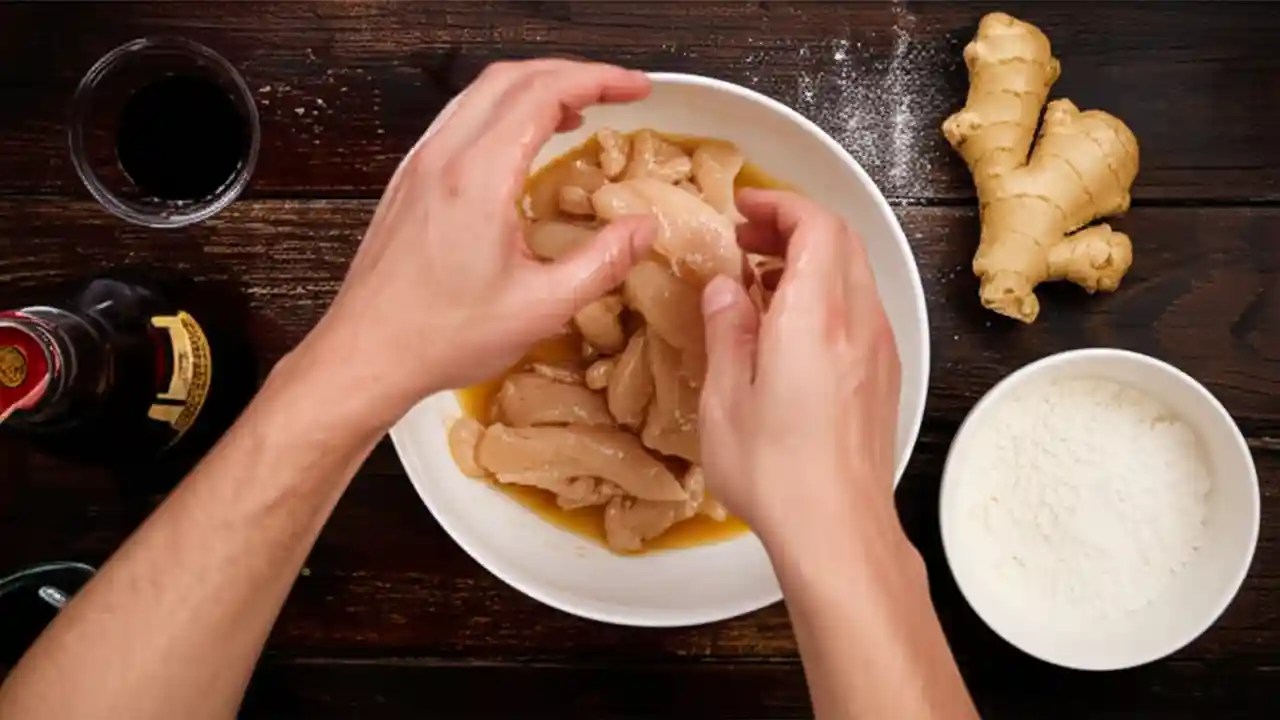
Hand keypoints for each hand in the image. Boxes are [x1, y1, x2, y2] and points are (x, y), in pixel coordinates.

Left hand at [295, 60, 655, 427]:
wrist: (365, 354)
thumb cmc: (442, 336)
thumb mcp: (541, 307)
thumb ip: (602, 262)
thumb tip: (644, 229)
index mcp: (477, 177)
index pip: (543, 93)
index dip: (598, 80)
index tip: (635, 88)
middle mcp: (443, 157)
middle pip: (511, 78)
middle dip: (571, 74)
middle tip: (616, 91)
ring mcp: (419, 166)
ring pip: (480, 93)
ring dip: (534, 88)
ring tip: (578, 109)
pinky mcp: (408, 183)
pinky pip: (458, 120)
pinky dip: (501, 111)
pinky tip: (521, 141)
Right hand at [697, 189, 902, 541]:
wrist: (838, 531)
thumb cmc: (777, 474)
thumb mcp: (726, 399)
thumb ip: (726, 330)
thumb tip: (724, 288)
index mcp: (815, 318)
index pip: (816, 225)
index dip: (780, 205)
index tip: (743, 209)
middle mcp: (858, 323)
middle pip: (841, 240)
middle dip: (792, 225)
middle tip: (745, 238)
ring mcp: (877, 349)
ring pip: (853, 272)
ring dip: (810, 259)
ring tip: (760, 279)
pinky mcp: (882, 375)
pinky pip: (859, 308)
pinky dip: (826, 292)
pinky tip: (789, 324)